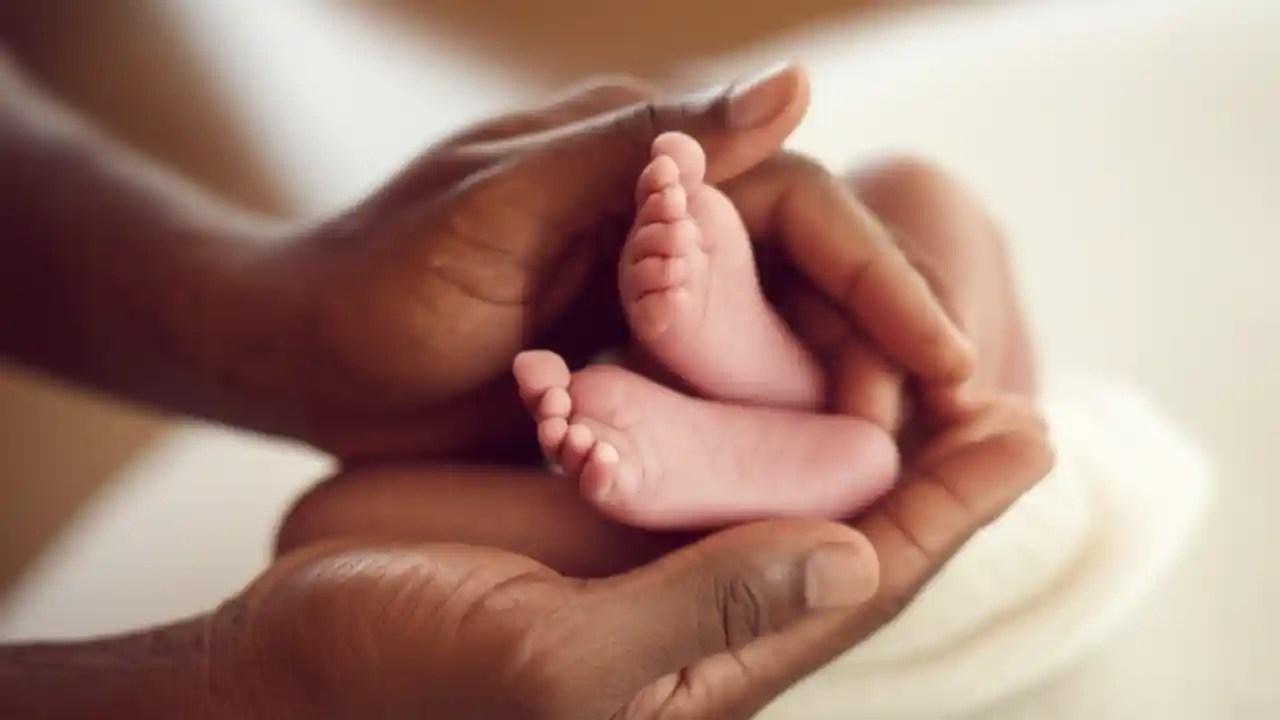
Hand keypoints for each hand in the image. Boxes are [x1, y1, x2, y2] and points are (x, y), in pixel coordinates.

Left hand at [250, 65, 967, 459]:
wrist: (295, 361)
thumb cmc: (374, 279)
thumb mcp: (497, 209)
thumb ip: (638, 155)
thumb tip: (798, 85)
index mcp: (645, 166)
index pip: (800, 207)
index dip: (881, 280)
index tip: (949, 361)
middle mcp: (664, 233)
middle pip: (806, 286)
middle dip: (873, 355)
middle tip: (928, 441)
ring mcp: (649, 310)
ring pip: (775, 354)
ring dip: (828, 411)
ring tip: (884, 479)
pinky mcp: (631, 378)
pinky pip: (721, 410)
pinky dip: (761, 447)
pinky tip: (802, 493)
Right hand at [274, 156, 1052, 714]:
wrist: (290, 651)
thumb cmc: (409, 684)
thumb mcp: (561, 669)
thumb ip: (706, 614)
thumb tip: (856, 560)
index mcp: (714, 654)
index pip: (865, 574)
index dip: (952, 508)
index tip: (1028, 432)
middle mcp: (699, 586)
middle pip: (840, 507)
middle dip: (918, 439)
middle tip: (988, 358)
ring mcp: (643, 528)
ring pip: (768, 450)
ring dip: (832, 386)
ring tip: (898, 309)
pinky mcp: (587, 478)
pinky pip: (683, 414)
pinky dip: (730, 362)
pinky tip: (760, 303)